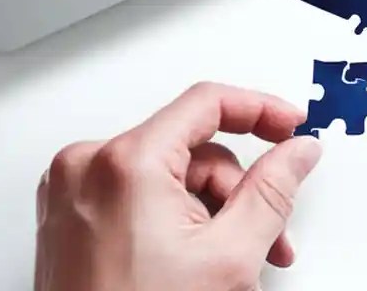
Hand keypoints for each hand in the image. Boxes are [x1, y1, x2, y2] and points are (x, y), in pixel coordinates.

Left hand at [35, 83, 323, 290]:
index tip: (290, 124)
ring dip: (211, 212)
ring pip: (169, 176)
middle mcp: (87, 167)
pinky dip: (175, 219)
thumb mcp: (230, 255)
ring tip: (230, 262)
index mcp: (126, 163)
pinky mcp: (68, 217)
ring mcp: (71, 193)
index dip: (261, 110)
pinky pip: (138, 195)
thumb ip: (273, 190)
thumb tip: (297, 151)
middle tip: (266, 235)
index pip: (207, 103)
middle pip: (192, 150)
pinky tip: (193, 259)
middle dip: (237, 191)